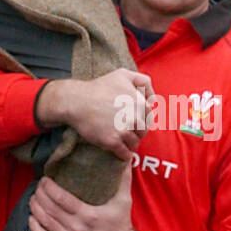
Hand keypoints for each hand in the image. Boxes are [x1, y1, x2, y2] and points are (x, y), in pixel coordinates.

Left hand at [29, 162, 135, 230]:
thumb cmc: (121, 227)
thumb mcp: (124, 201)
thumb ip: (123, 179)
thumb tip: (126, 158)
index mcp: (89, 215)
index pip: (61, 198)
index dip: (48, 187)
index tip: (44, 179)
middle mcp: (77, 229)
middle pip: (49, 208)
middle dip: (39, 195)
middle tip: (37, 187)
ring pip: (45, 222)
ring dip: (35, 208)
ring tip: (33, 198)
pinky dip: (35, 228)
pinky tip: (32, 218)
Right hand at [34, 69, 152, 161]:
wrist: (76, 101)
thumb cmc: (99, 87)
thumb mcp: (122, 74)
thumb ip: (143, 81)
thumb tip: (154, 99)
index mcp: (140, 103)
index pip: (149, 117)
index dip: (140, 119)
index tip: (131, 119)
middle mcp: (134, 117)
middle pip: (143, 132)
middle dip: (136, 132)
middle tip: (125, 130)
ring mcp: (124, 130)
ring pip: (135, 143)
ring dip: (130, 144)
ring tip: (120, 139)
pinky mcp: (112, 142)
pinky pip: (125, 154)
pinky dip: (124, 155)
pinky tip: (119, 151)